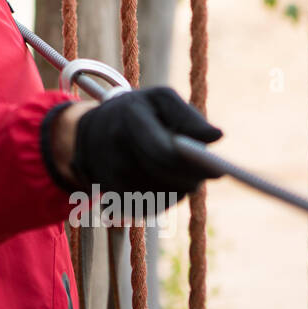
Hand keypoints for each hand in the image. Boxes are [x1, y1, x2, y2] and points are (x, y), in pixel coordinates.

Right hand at [68, 87, 223, 201]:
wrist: (88, 134)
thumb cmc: (135, 113)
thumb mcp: (159, 100)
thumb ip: (188, 116)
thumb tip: (217, 136)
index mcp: (130, 121)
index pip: (166, 153)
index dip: (195, 164)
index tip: (220, 170)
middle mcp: (117, 153)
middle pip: (170, 180)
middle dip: (193, 176)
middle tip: (203, 166)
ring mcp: (114, 180)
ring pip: (167, 197)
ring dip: (180, 186)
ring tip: (173, 166)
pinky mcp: (116, 200)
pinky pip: (155, 208)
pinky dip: (166, 196)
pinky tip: (159, 179)